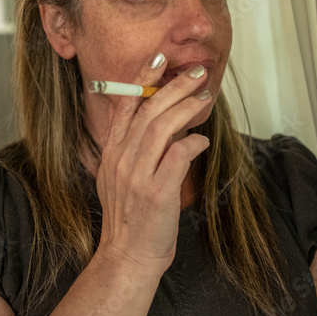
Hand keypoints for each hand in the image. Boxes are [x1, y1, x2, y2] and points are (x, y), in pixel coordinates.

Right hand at [93, 52, 212, 274]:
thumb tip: (163, 123)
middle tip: (197, 73)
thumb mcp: (120, 177)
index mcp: (112, 152)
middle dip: (174, 85)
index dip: (143, 78)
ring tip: (204, 97)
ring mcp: (137, 175)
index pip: (125, 105)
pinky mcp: (156, 192)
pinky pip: (178, 154)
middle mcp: (121, 159)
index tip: (160, 58)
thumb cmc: (131, 218)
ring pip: (162, 126)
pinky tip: (202, 139)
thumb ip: (134, 149)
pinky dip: (193, 141)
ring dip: (187, 107)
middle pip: (148, 109)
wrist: (127, 257)